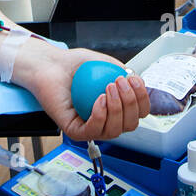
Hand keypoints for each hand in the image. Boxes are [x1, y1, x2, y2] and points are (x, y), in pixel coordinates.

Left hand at [25, 47, 149, 141]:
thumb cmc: (77, 65)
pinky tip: (99, 99)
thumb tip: (141, 84)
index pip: (139, 113)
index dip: (143, 98)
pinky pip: (93, 131)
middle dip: (131, 103)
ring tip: (109, 87)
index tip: (134, 80)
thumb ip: (125, 74)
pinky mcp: (75, 131)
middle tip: (119, 82)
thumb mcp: (108, 64)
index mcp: (117, 108)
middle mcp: (107, 121)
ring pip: (114, 131)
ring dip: (117, 108)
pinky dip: (100, 115)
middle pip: (131, 125)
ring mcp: (91, 128)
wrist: (52, 65)